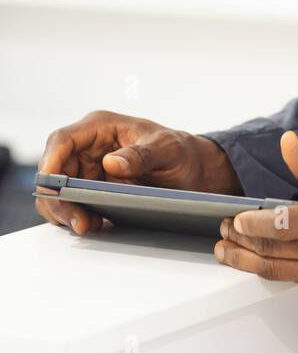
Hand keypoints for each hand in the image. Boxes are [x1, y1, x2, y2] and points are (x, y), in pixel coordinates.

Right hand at [35, 110, 241, 234]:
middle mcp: (88, 147)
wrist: (191, 170)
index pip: (63, 139)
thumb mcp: (167, 149)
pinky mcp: (91, 190)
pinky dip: (75, 217)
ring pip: (57, 192)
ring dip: (65, 211)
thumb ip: (141, 155)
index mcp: (101, 127)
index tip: (51, 184)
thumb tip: (111, 163)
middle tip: (77, 219)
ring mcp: (87, 170)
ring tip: (87, 225)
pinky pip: (71, 205)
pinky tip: (93, 225)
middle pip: (54, 171)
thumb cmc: (179, 151)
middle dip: (58, 197)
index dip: (51, 160)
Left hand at [215, 132, 297, 308]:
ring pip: (278, 272)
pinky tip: (261, 261)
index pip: (283, 225)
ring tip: (226, 252)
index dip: (253, 224)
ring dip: (246, 262)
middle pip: (273, 252)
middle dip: (239, 242)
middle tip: (222, 232)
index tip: (236, 218)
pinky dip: (275, 270)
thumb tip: (287, 143)